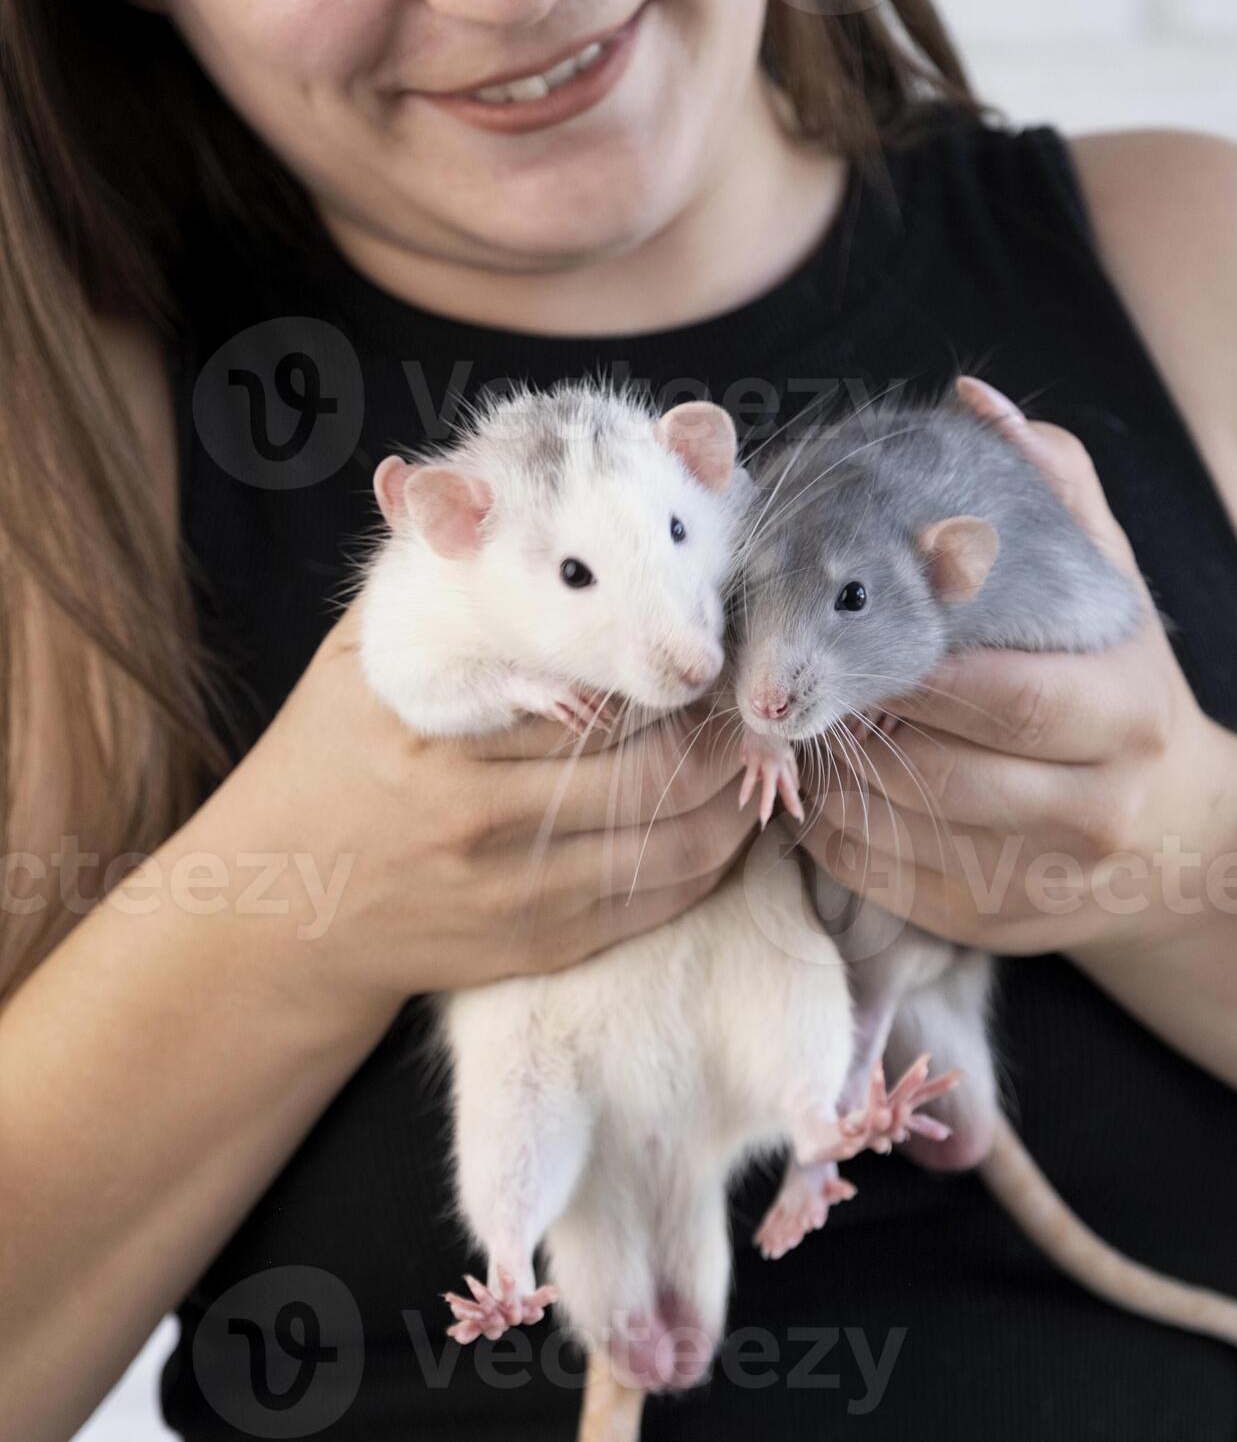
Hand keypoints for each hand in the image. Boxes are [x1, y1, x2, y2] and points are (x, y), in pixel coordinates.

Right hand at [198, 595, 753, 1022]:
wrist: (277, 919)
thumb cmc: (323, 769)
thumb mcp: (358, 663)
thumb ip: (434, 590)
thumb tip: (492, 494)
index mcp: (442, 734)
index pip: (595, 690)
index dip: (670, 663)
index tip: (709, 636)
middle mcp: (483, 820)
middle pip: (655, 770)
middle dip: (726, 733)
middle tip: (754, 694)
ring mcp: (518, 895)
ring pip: (676, 846)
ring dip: (735, 799)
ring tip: (754, 754)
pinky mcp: (542, 947)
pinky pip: (657, 904)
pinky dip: (709, 860)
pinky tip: (723, 819)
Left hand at [805, 375, 1236, 957]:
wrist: (1184, 842)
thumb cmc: (1121, 692)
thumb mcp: (1111, 588)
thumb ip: (1050, 493)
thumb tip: (972, 404)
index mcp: (1122, 710)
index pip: (1001, 698)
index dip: (908, 676)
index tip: (839, 642)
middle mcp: (1094, 803)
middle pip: (939, 775)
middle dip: (853, 734)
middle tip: (790, 692)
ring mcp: (1046, 877)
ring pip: (904, 835)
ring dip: (829, 790)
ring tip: (791, 740)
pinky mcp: (1000, 927)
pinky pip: (891, 889)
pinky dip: (836, 845)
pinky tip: (816, 800)